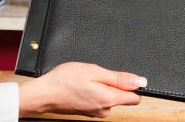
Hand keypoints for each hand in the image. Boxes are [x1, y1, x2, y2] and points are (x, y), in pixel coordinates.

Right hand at [18, 62, 144, 117]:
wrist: (44, 94)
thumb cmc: (64, 81)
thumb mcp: (94, 71)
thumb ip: (119, 78)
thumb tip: (140, 81)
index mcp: (109, 99)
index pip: (135, 98)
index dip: (132, 84)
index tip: (123, 76)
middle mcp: (104, 110)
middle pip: (120, 96)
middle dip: (113, 83)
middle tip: (95, 74)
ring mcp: (95, 112)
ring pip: (107, 97)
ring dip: (101, 86)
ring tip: (85, 78)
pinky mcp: (87, 111)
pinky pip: (97, 99)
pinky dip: (92, 91)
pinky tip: (80, 85)